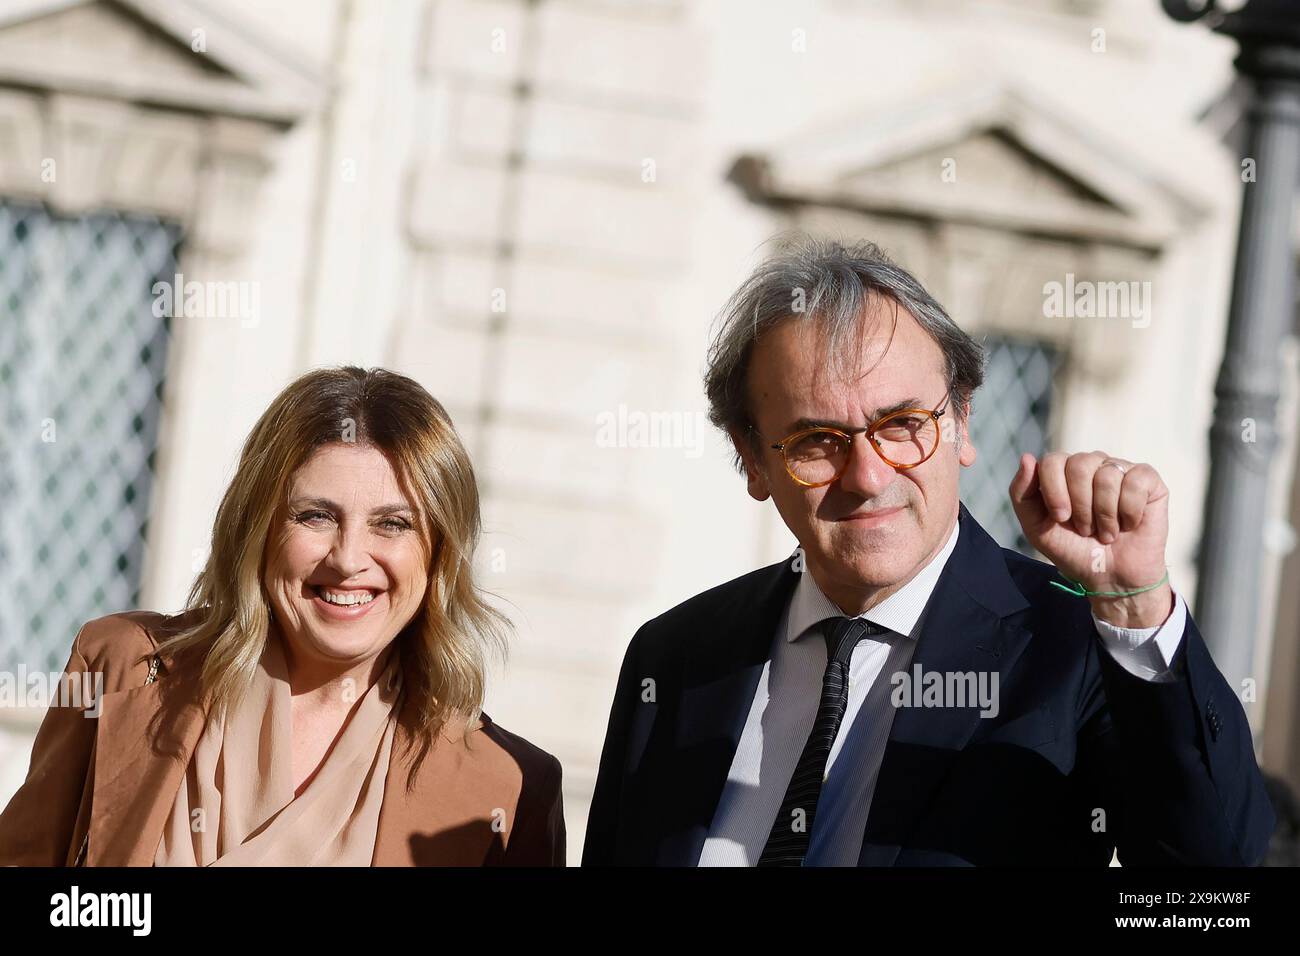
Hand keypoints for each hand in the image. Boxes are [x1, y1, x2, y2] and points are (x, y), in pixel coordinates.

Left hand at [1009, 451, 1172, 628]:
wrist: (1110, 577)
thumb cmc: (1073, 550)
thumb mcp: (1036, 528)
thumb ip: (1022, 494)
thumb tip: (1027, 457)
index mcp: (1063, 472)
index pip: (1052, 461)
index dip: (1055, 491)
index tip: (1061, 518)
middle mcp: (1091, 464)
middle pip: (1079, 464)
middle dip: (1080, 505)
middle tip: (1085, 528)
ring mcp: (1120, 469)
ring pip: (1107, 475)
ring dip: (1104, 514)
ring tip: (1106, 531)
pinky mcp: (1148, 480)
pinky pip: (1136, 481)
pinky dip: (1129, 511)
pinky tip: (1129, 523)